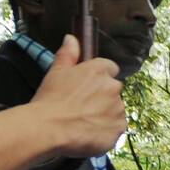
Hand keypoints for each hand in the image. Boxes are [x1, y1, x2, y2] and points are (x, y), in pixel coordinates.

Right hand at [27, 33, 125, 159]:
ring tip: (84, 120)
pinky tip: (90, 131)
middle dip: (102, 95)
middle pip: (113, 89)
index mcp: (99, 71)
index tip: (89, 85)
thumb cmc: (51, 98)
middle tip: (82, 105)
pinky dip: (107, 129)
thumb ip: (68, 54)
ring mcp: (118, 108)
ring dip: (106, 112)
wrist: (50, 127)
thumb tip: (72, 38)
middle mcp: (113, 87)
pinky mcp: (119, 127)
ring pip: (116, 108)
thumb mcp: (55, 72)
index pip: (110, 68)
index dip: (100, 76)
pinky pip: (117, 126)